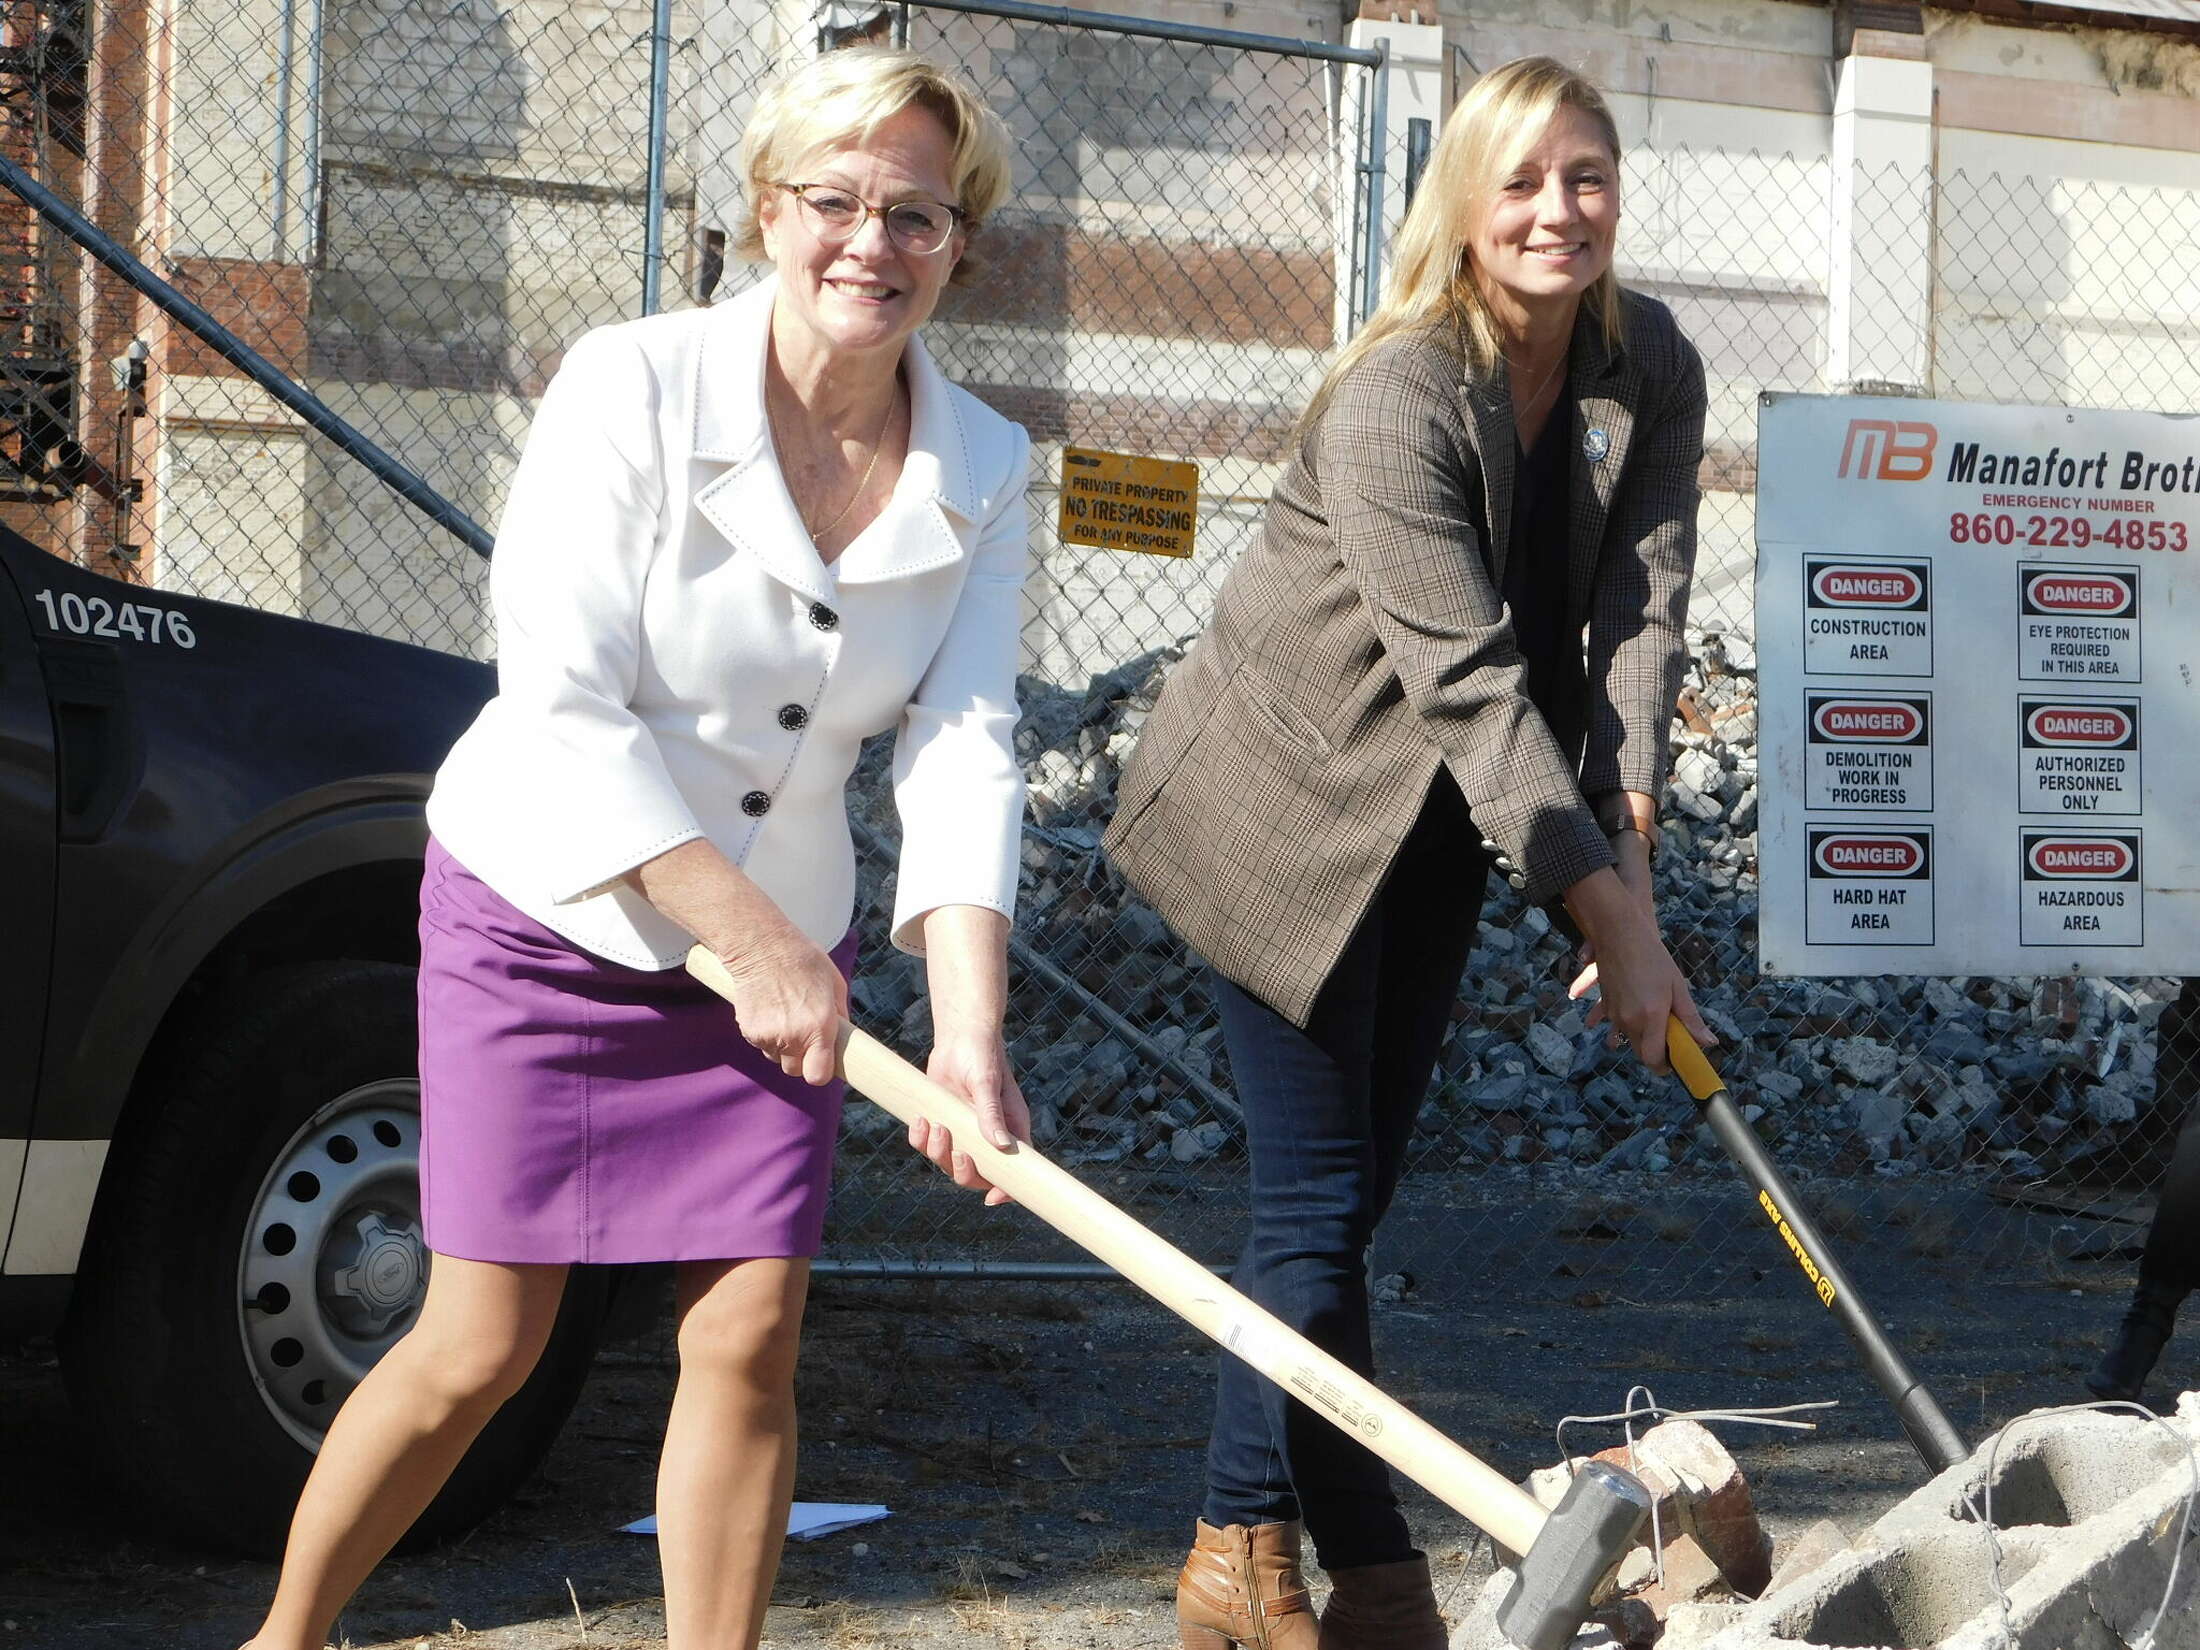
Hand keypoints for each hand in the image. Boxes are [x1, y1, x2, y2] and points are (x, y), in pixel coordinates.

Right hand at [715, 926, 848, 1085]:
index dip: (820, 1071)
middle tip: (802, 1036)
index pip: (818, 1076)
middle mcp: (793, 1036)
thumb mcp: (835, 983)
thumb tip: (841, 1037)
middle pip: (795, 1071)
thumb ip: (840, 1015)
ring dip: (782, 1046)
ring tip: (784, 1015)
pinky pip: (761, 1045)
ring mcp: (768, 1036)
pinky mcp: (749, 1031)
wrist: (762, 947)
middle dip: (800, 1059)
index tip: (822, 1063)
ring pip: (776, 1057)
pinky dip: (765, 1035)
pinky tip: (769, 1010)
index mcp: (819, 1027)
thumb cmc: (803, 960)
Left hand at [908, 1031, 1030, 1206]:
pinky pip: (928, 1144)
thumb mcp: (987, 1083)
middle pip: (976, 1173)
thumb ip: (991, 1113)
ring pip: (948, 1161)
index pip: (1013, 1170)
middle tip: (957, 1151)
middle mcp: (987, 1135)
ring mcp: (962, 1131)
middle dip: (963, 1171)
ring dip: (937, 1151)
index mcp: (1010, 1128)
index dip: (1004, 1190)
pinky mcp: (941, 1122)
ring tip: (933, 1124)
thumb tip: (1002, 1146)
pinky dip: (920, 1138)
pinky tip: (919, 1120)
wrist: (959, 1036)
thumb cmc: (982, 1054)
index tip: (991, 1198)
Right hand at [1563, 860, 1712, 1073]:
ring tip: (1650, 1024)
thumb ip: (1690, 1018)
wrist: (1619, 933)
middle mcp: (1628, 1020)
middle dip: (1653, 1052)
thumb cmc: (1653, 957)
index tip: (1674, 1062)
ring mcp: (1613, 1013)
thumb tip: (1708, 1043)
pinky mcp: (1605, 1004)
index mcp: (1650, 1018)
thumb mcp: (1677, 987)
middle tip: (1669, 1038)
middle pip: (1639, 1052)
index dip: (1664, 1066)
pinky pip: (1614, 1024)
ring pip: (1626, 1038)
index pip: (1653, 1059)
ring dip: (1638, 1038)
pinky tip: (1633, 1012)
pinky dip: (1623, 1025)